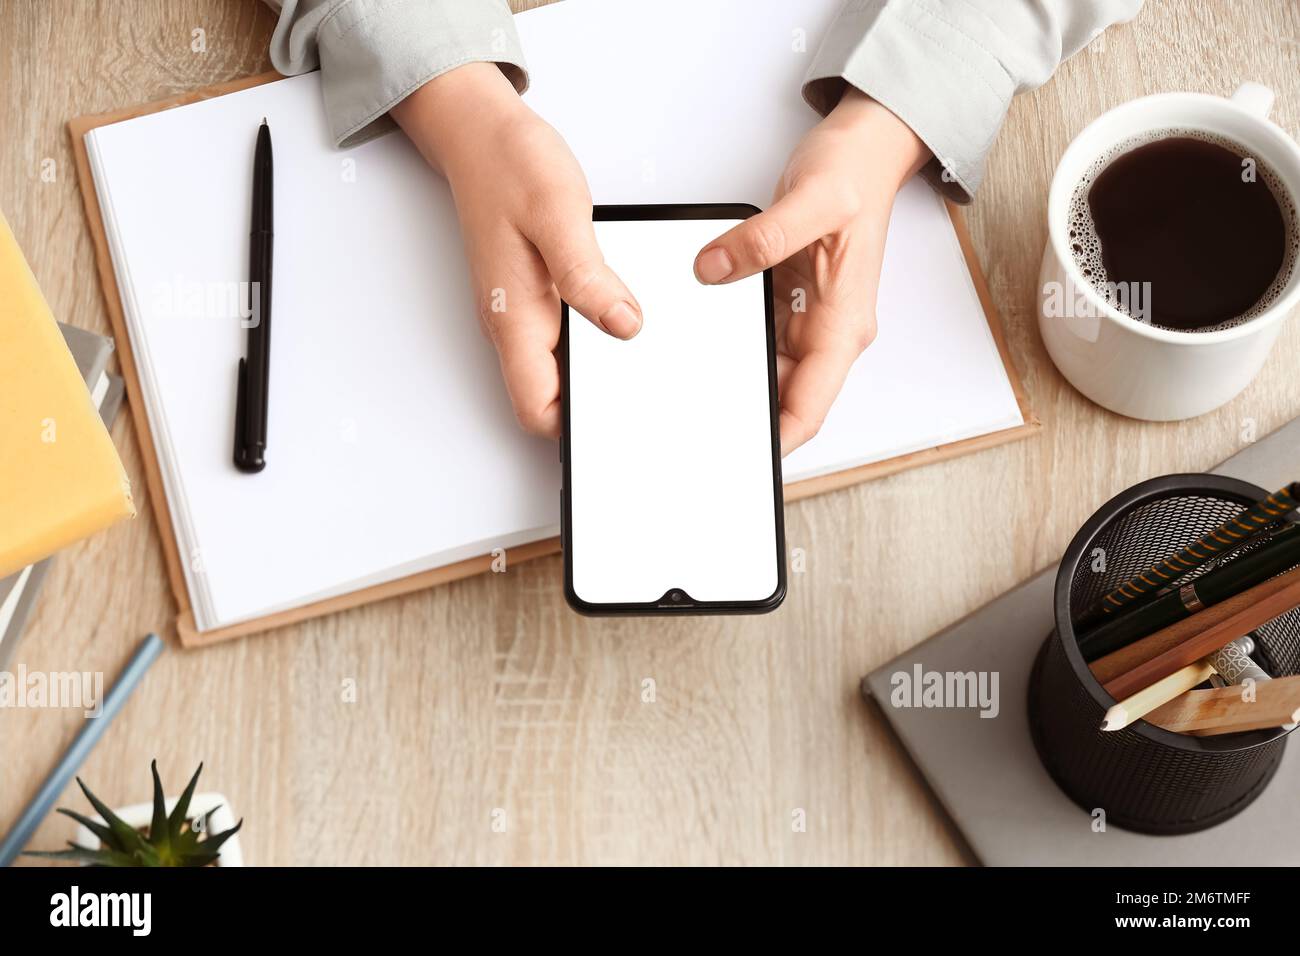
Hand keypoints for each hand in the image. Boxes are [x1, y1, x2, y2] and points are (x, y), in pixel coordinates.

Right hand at [392, 63, 639, 437]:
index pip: (536, 409)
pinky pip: (565, 335)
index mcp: (514, 318)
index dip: (572, 429)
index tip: (616, 427)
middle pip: (551, 397)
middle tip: (644, 396)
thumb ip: (588, 275)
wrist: (480, 134)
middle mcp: (512, 324)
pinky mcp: (534, 295)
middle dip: (594, 404)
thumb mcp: (558, 213)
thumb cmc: (510, 166)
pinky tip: (622, 317)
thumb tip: (624, 324)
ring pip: (559, 368)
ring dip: (597, 370)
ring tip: (643, 360)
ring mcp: (521, 312)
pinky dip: (594, 336)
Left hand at [693, 89, 930, 454]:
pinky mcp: (787, 298)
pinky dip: (727, 341)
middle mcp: (826, 330)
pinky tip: (695, 341)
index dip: (778, 439)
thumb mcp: (810, 200)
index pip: (810, 407)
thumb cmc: (853, 174)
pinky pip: (753, 333)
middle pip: (782, 395)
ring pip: (763, 367)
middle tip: (691, 427)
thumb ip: (762, 239)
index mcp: (843, 325)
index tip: (740, 456)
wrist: (864, 148)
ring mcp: (807, 317)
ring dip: (730, 376)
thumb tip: (713, 270)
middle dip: (742, 413)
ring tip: (684, 389)